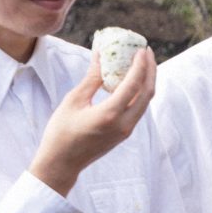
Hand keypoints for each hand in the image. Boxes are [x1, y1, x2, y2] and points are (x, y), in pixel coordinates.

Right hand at [28, 46, 156, 195]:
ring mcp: (127, 130)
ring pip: (146, 101)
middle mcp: (124, 123)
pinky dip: (139, 92)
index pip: (133, 85)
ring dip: (147, 81)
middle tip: (147, 52)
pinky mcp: (126, 132)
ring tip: (143, 63)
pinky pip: (138, 108)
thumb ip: (92, 79)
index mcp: (110, 115)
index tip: (141, 49)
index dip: (140, 65)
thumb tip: (101, 56)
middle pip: (148, 93)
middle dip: (150, 70)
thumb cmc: (61, 131)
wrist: (62, 163)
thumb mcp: (73, 101)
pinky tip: (133, 80)